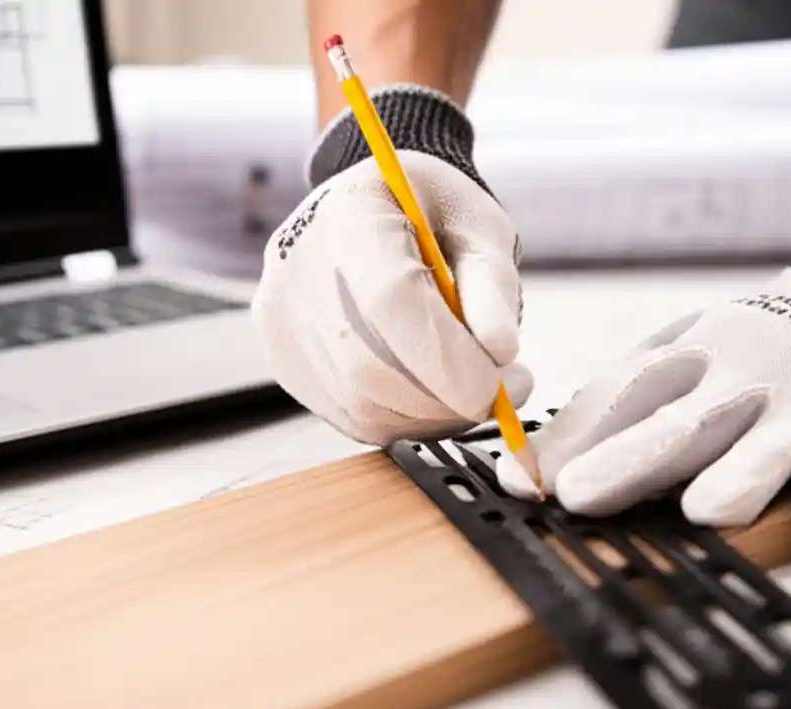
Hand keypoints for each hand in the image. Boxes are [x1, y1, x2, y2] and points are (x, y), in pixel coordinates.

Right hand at [252, 86, 530, 445]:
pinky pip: (351, 416)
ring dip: (432, 415)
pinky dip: (405, 418)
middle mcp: (297, 268)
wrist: (373, 209)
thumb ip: (492, 284)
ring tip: (471, 384)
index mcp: (349, 215)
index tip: (508, 380)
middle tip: (504, 390)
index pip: (391, 303)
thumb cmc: (432, 214)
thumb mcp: (477, 225)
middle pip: (371, 366)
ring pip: (362, 404)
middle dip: (450, 397)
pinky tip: (433, 391)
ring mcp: (282, 319)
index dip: (451, 358)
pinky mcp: (285, 360)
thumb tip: (500, 351)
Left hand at [498, 216, 790, 539]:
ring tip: (706, 510)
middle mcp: (744, 381)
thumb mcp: (674, 362)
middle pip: (685, 423)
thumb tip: (520, 476)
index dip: (570, 440)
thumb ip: (604, 415)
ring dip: (740, 474)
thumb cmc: (744, 353)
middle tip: (579, 494)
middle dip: (630, 460)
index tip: (516, 483)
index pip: (621, 398)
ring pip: (773, 444)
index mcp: (689, 360)